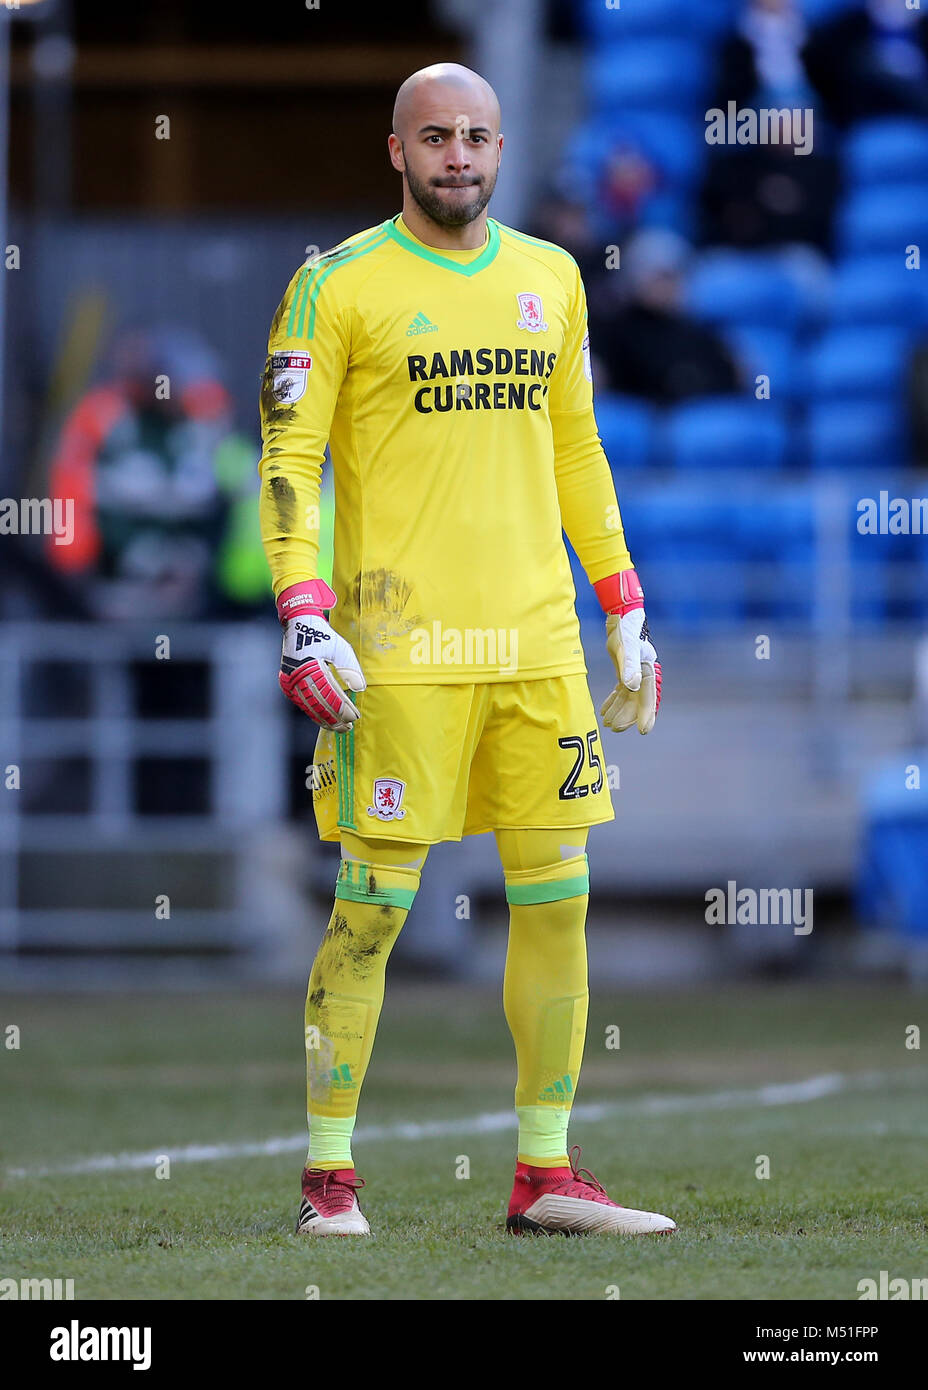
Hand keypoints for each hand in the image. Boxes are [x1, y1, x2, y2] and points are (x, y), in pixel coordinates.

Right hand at [277, 580, 365, 731]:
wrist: (299, 623)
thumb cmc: (323, 634)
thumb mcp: (340, 647)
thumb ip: (350, 668)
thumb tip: (359, 688)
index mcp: (310, 666)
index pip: (329, 693)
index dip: (342, 708)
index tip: (355, 716)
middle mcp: (297, 676)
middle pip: (318, 703)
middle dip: (334, 717)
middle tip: (348, 727)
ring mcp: (290, 680)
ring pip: (308, 706)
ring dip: (324, 719)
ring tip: (338, 728)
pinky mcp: (288, 683)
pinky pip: (301, 702)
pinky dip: (313, 713)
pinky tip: (324, 720)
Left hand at [596, 569, 661, 734]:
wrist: (621, 617)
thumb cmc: (626, 631)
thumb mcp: (627, 648)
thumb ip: (629, 666)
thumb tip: (631, 686)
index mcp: (647, 672)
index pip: (648, 698)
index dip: (646, 715)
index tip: (643, 731)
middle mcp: (643, 676)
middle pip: (637, 702)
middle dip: (627, 716)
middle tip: (614, 728)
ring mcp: (634, 674)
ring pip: (628, 698)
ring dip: (618, 711)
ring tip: (607, 723)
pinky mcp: (625, 671)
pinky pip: (621, 691)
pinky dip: (613, 701)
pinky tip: (604, 710)